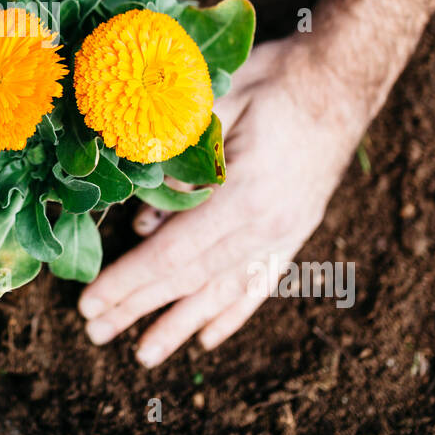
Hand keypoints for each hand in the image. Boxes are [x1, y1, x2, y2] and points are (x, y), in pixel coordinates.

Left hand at [77, 36, 368, 365]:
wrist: (343, 78)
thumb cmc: (274, 79)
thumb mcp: (217, 101)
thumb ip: (178, 154)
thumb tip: (141, 213)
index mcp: (246, 195)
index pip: (174, 253)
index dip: (129, 281)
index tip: (90, 303)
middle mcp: (268, 226)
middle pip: (192, 279)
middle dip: (139, 308)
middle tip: (95, 333)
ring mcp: (286, 233)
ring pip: (223, 291)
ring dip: (179, 325)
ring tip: (144, 356)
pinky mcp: (296, 231)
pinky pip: (259, 283)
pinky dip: (231, 313)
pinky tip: (206, 337)